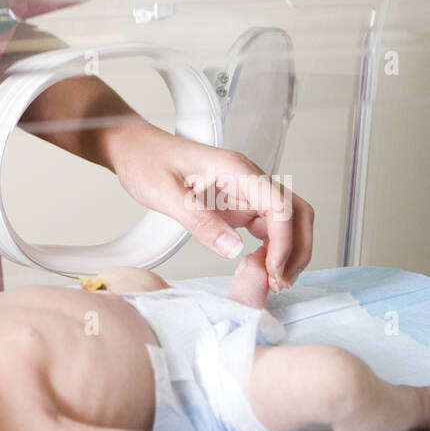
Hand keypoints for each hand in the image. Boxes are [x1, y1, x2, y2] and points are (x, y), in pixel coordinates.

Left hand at [106, 122, 313, 291]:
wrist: (134, 149)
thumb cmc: (145, 161)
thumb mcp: (163, 193)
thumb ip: (198, 220)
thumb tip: (233, 249)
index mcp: (235, 170)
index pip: (279, 205)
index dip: (284, 240)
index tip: (274, 270)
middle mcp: (247, 178)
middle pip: (296, 211)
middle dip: (297, 248)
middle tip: (281, 282)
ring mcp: (245, 191)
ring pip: (286, 221)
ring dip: (288, 251)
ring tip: (274, 281)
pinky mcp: (237, 203)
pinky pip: (267, 226)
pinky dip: (272, 248)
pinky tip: (260, 267)